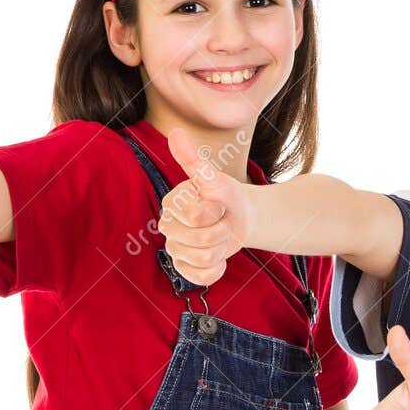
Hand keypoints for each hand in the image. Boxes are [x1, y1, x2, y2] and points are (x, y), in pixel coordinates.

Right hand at [156, 127, 249, 286]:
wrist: (241, 217)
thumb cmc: (227, 195)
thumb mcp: (214, 177)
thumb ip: (193, 159)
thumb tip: (175, 132)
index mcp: (171, 204)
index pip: (196, 217)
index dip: (215, 212)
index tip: (217, 203)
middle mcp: (168, 226)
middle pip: (202, 241)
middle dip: (223, 231)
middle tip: (222, 221)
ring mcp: (174, 249)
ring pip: (204, 259)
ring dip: (222, 247)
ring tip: (221, 235)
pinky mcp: (184, 267)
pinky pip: (201, 277)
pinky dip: (217, 269)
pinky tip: (218, 256)